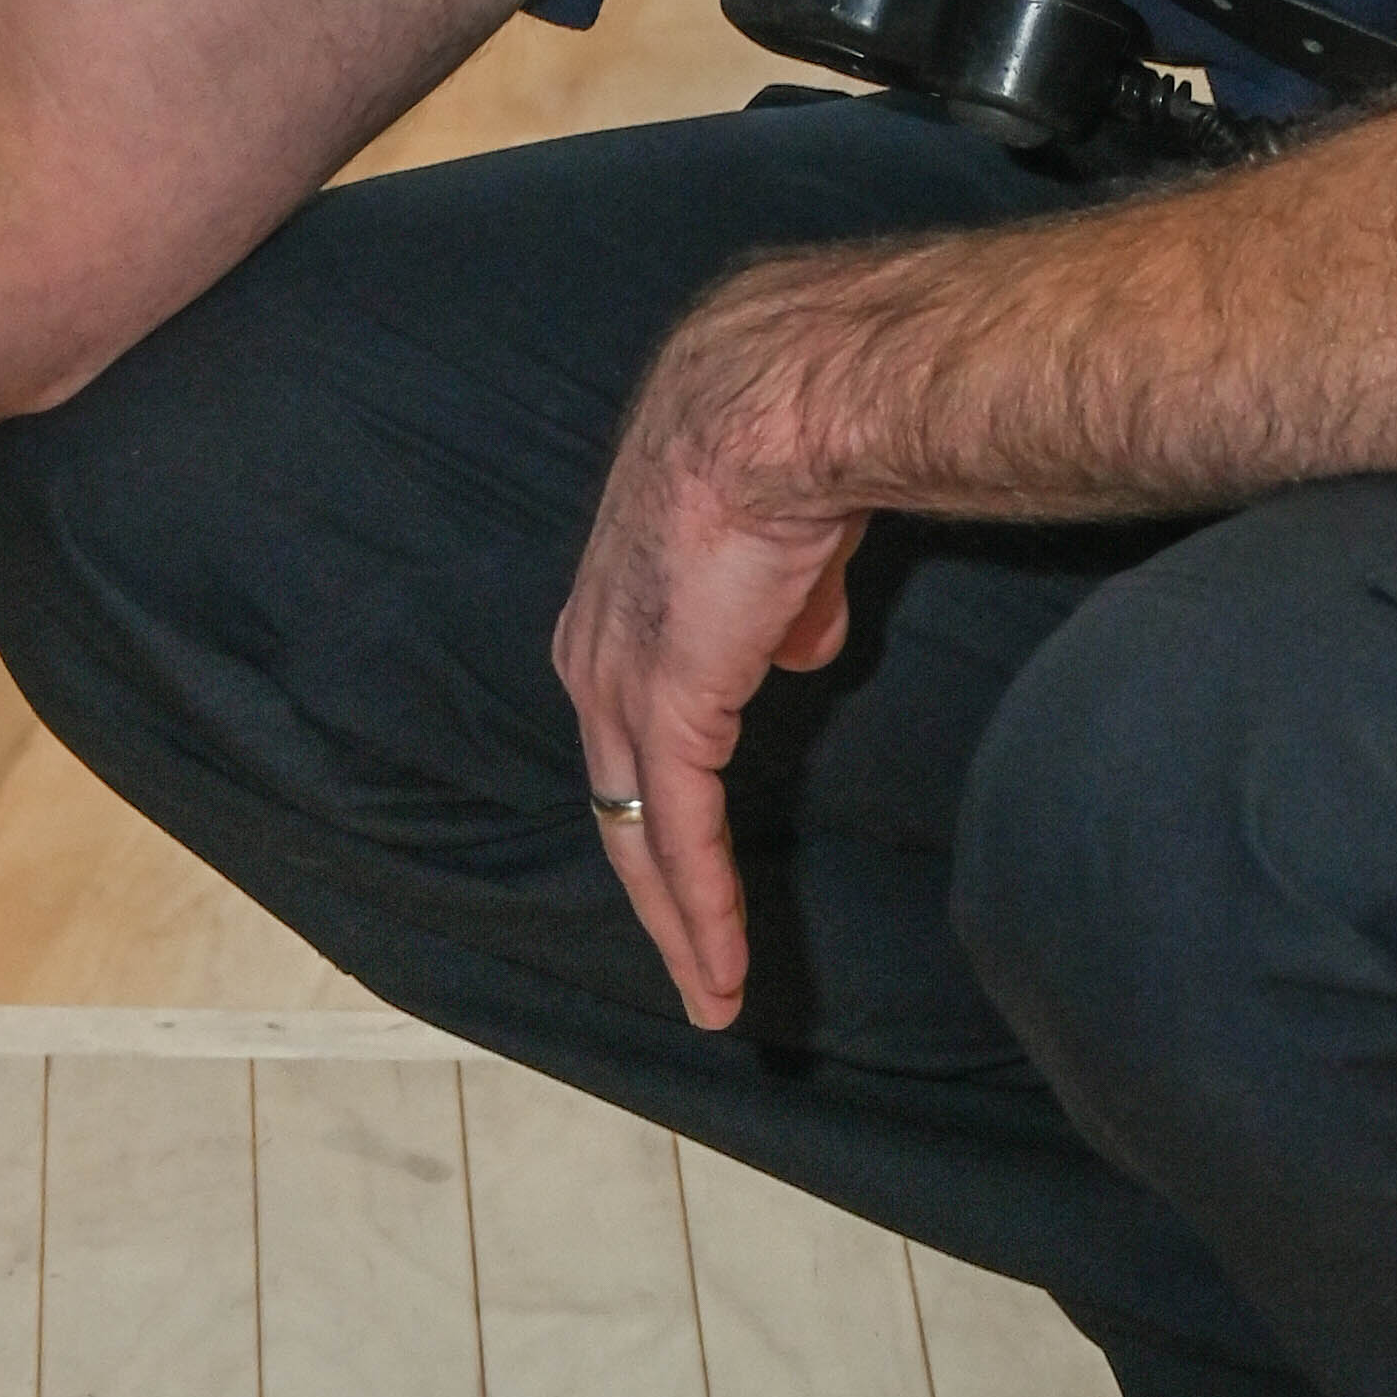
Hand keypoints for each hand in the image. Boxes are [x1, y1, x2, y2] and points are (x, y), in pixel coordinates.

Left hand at [554, 337, 862, 1033]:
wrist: (782, 403)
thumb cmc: (791, 446)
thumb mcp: (785, 543)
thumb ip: (783, 604)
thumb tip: (800, 643)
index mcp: (617, 609)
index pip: (634, 735)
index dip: (662, 808)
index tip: (691, 872)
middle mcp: (596, 655)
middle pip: (621, 802)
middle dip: (658, 892)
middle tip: (695, 968)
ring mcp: (622, 688)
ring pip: (642, 836)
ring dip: (681, 923)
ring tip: (714, 994)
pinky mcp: (663, 713)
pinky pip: (676, 837)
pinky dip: (700, 909)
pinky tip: (723, 969)